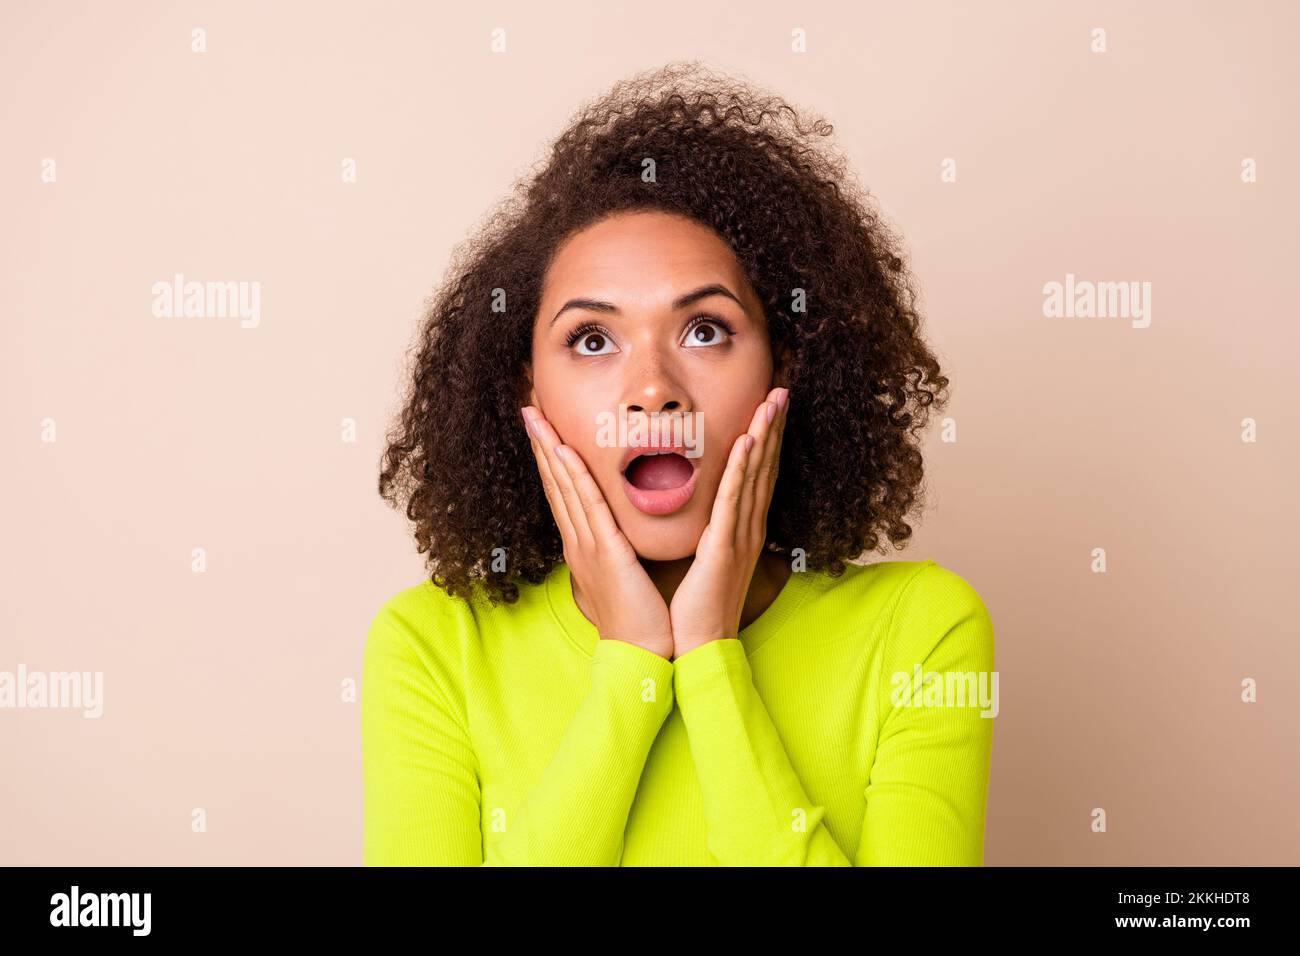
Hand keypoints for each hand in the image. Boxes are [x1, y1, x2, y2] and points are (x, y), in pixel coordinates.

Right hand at [522, 405, 673, 659]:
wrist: (642, 655)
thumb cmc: (642, 620)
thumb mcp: (628, 575)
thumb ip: (623, 550)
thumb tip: (627, 532)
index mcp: (586, 546)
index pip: (565, 492)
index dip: (553, 458)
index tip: (545, 427)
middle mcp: (579, 541)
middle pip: (555, 482)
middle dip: (541, 443)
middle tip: (529, 407)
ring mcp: (587, 545)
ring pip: (564, 486)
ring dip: (549, 447)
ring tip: (535, 416)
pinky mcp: (604, 551)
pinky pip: (587, 505)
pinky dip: (573, 474)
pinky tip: (563, 449)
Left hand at [669, 387, 789, 658]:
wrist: (697, 647)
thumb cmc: (695, 607)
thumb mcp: (704, 560)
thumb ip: (707, 531)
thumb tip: (701, 512)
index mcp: (741, 530)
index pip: (757, 475)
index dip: (766, 438)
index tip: (769, 406)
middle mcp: (748, 528)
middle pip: (765, 467)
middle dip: (774, 427)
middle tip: (781, 389)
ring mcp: (740, 537)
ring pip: (755, 476)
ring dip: (765, 436)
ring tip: (772, 401)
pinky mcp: (725, 548)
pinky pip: (734, 501)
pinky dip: (743, 470)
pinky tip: (749, 442)